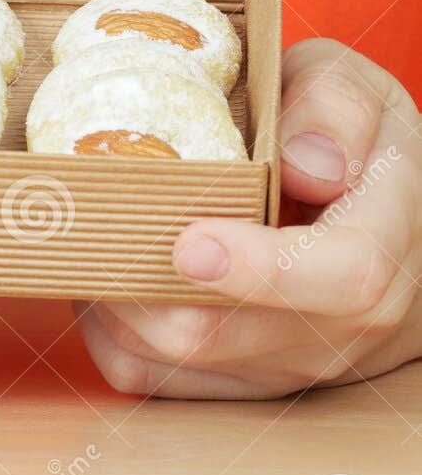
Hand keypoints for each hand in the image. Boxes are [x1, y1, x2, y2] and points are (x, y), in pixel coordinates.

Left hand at [74, 39, 421, 397]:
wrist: (383, 222)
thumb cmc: (355, 142)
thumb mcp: (356, 90)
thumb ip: (336, 108)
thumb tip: (306, 164)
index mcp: (386, 241)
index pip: (343, 278)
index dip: (261, 269)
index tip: (189, 242)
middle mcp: (345, 326)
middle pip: (227, 334)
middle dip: (143, 284)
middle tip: (92, 222)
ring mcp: (291, 366)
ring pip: (178, 364)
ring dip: (116, 303)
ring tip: (88, 234)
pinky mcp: (244, 385)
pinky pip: (155, 378)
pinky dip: (111, 329)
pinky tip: (103, 269)